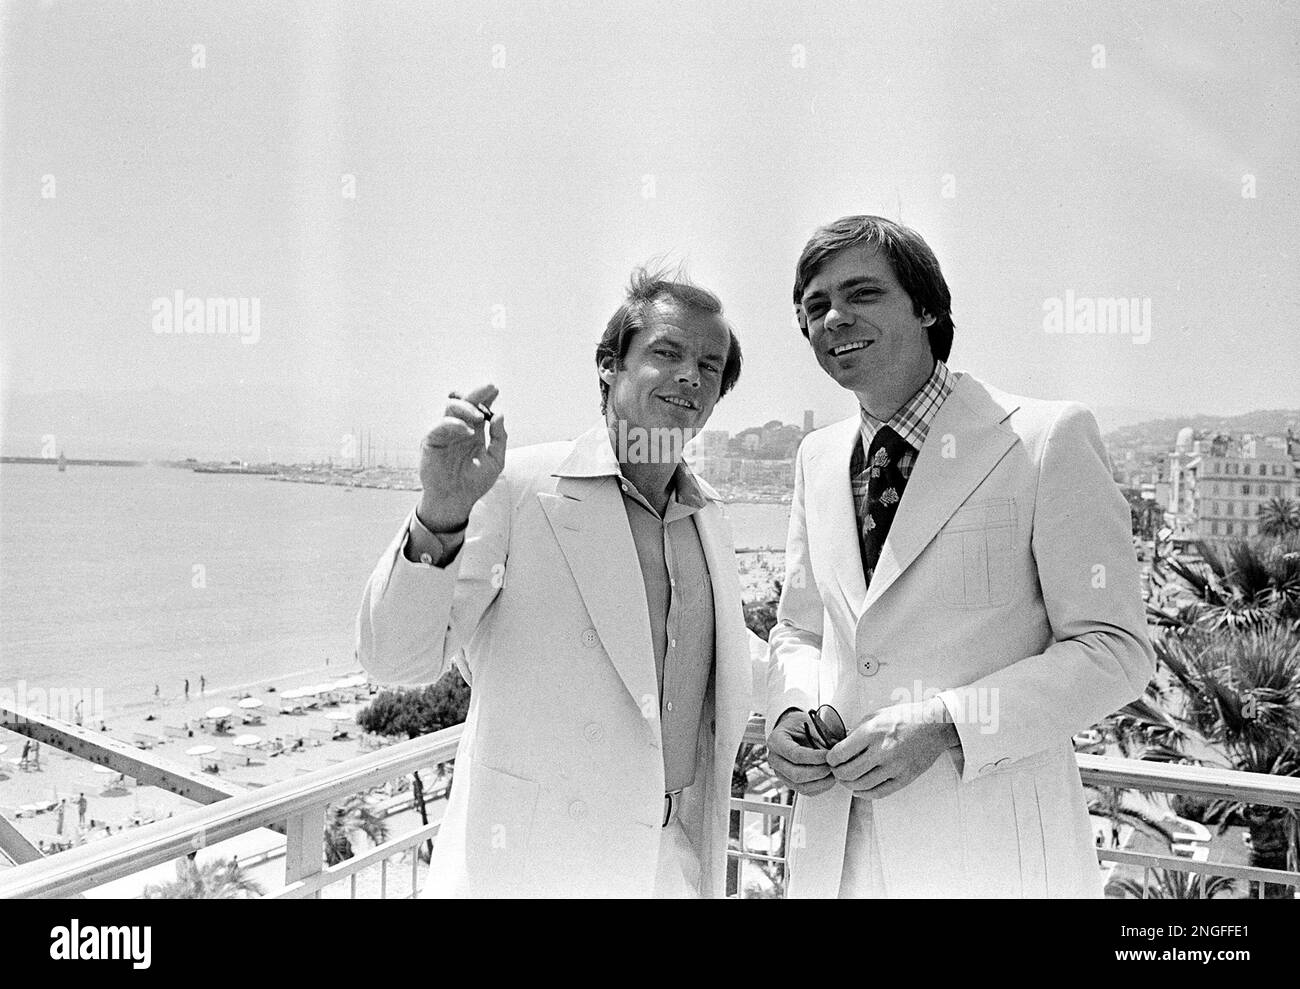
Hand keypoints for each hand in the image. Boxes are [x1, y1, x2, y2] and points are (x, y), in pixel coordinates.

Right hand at [417, 383, 507, 527]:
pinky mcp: (431, 441)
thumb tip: (499, 415)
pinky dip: (454, 424)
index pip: (479, 409)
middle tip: (488, 389)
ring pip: (451, 408)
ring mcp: (445, 433)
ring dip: (466, 407)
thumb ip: (499, 438)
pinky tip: (467, 430)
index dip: (486, 397)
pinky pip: (440, 426)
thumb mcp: (495, 461)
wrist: (456, 500)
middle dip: (477, 394)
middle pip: (465, 403)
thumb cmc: (474, 482)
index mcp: (474, 432)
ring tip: (479, 415)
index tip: (494, 389)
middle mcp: (459, 429)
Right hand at [766, 710, 835, 795]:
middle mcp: (774, 759)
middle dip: (818, 772)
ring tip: (833, 773)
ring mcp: (780, 773)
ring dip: (820, 782)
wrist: (793, 730)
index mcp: (776, 741)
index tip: (829, 755)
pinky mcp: (789, 782)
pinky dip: (819, 787)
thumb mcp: (808, 722)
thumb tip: (834, 750)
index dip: (814, 757)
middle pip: (796, 774)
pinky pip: (804, 791)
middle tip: (833, 766)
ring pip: (800, 786)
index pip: (795, 754)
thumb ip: (819, 735)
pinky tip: (829, 779)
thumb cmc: (800, 725)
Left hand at [825, 697, 957, 799]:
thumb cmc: (906, 717)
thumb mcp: (876, 715)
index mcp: (872, 732)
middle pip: (848, 772)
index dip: (831, 759)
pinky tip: (860, 789)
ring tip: (847, 779)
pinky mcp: (904, 778)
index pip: (840, 753)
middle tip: (836, 770)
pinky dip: (865, 793)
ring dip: (848, 784)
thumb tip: (840, 745)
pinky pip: (878, 793)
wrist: (934, 726)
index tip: (831, 758)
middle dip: (837, 773)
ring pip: (861, 785)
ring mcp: (894, 767)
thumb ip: (856, 731)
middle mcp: (882, 751)